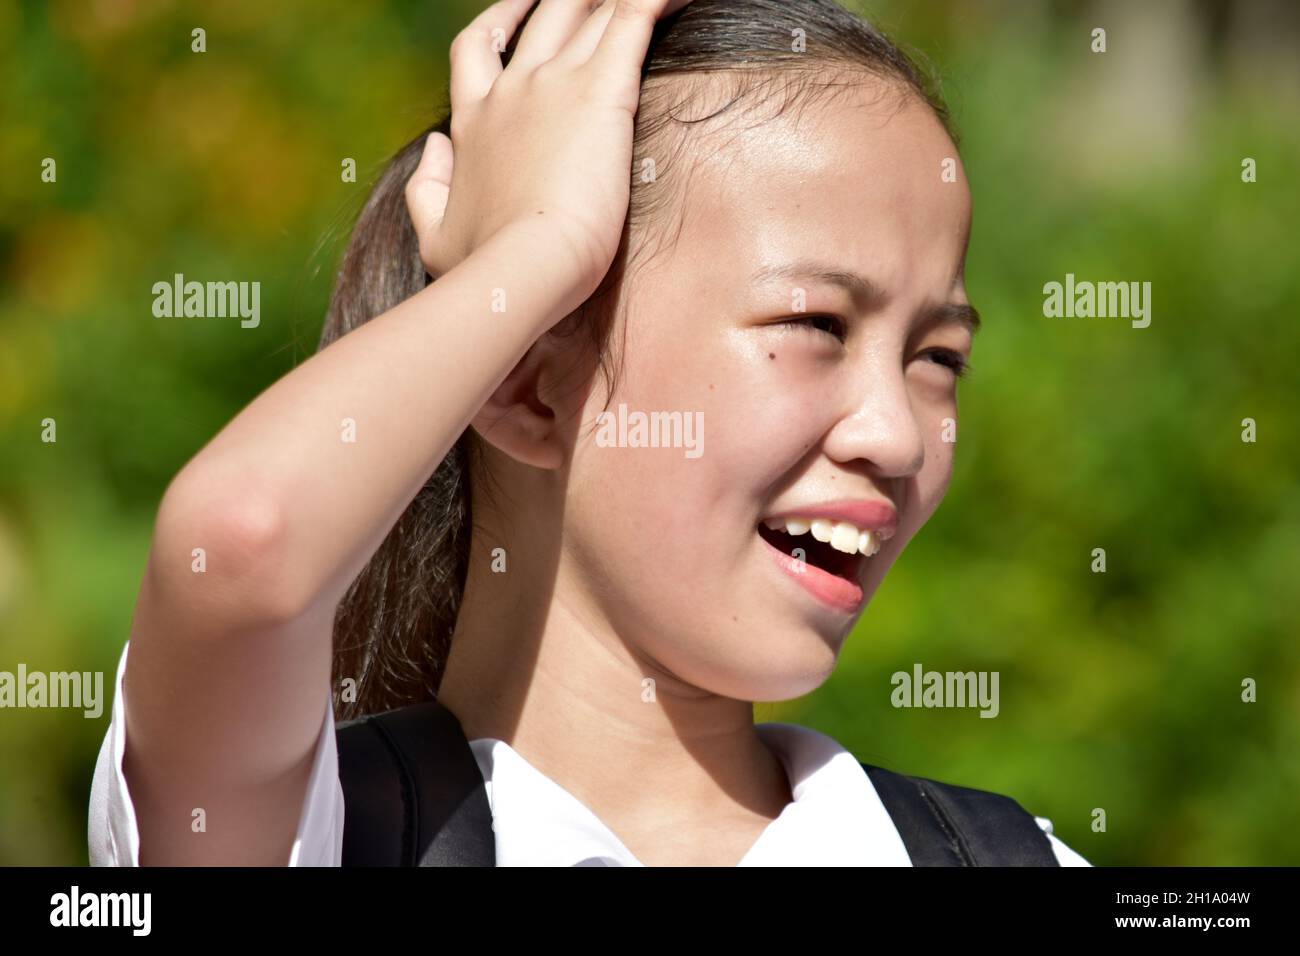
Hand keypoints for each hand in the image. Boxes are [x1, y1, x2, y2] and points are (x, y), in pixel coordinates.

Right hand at [405, 0, 695, 300]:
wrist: (522, 267)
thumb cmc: (482, 267)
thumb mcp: (434, 234)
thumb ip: (427, 187)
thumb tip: (435, 146)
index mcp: (473, 121)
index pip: (479, 49)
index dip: (500, 22)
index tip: (516, 13)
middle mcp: (511, 90)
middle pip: (543, 17)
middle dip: (571, 3)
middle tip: (593, 5)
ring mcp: (554, 84)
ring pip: (587, 11)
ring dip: (610, 4)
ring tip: (645, 3)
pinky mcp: (601, 90)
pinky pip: (635, 17)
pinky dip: (655, 1)